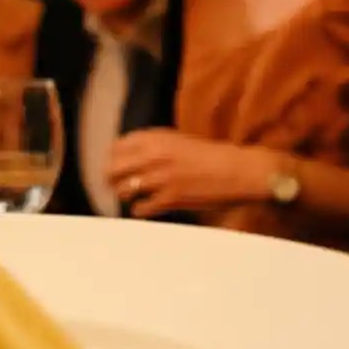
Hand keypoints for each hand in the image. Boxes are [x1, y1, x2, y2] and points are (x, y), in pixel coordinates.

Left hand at [107, 129, 276, 217]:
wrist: (237, 169)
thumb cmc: (209, 155)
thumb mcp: (177, 139)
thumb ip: (152, 144)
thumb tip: (128, 154)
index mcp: (155, 138)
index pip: (116, 146)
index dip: (112, 158)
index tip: (114, 165)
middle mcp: (153, 156)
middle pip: (113, 169)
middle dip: (111, 178)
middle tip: (116, 184)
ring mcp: (160, 178)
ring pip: (123, 189)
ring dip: (125, 194)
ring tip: (131, 196)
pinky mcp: (169, 198)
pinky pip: (140, 208)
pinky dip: (139, 209)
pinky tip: (144, 208)